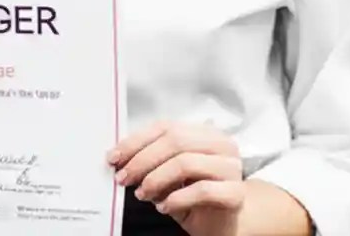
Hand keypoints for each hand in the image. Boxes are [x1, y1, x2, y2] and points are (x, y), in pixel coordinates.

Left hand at [108, 121, 245, 235]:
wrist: (224, 222)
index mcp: (204, 132)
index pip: (166, 127)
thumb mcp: (169, 173)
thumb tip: (121, 159)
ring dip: (155, 179)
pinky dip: (176, 198)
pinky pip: (201, 190)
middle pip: (175, 141)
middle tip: (123, 177)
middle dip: (142, 160)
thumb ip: (152, 160)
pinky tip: (163, 207)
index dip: (136, 141)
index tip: (114, 157)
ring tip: (142, 194)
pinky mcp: (235, 193)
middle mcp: (221, 145)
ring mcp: (231, 167)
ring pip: (185, 163)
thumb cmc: (194, 194)